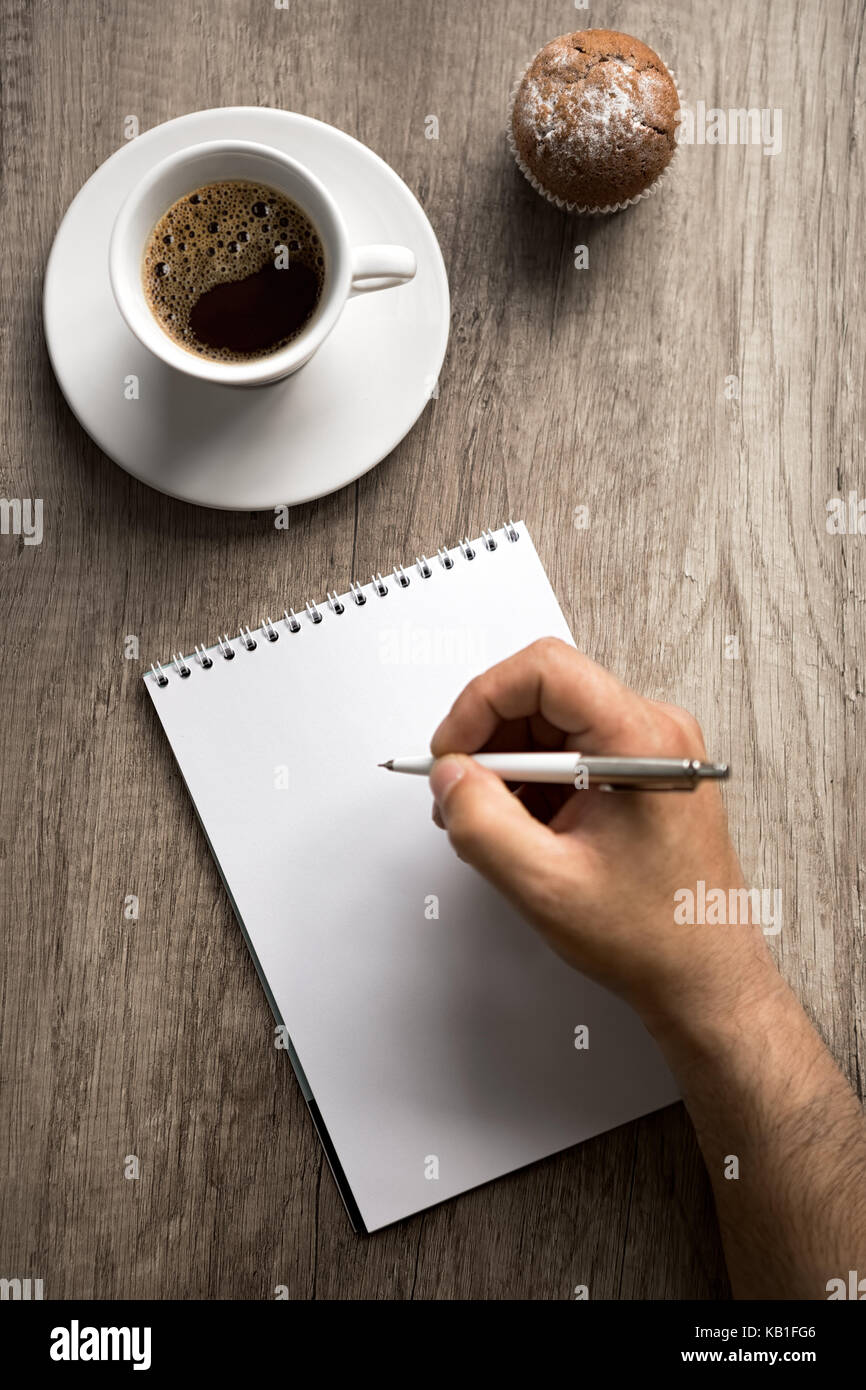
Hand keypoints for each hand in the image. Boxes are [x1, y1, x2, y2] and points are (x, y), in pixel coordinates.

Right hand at [429, 638, 777, 1035]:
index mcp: (643, 741)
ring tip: (492, 824)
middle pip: (544, 693)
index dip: (481, 701)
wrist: (705, 977)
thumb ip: (483, 823)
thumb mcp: (546, 885)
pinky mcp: (640, 771)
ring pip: (551, 722)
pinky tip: (525, 831)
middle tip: (460, 795)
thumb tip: (449, 777)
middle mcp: (654, 731)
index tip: (452, 751)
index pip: (545, 670)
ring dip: (507, 765)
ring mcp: (650, 749)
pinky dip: (532, 782)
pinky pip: (569, 750)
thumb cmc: (654, 936)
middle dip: (488, 740)